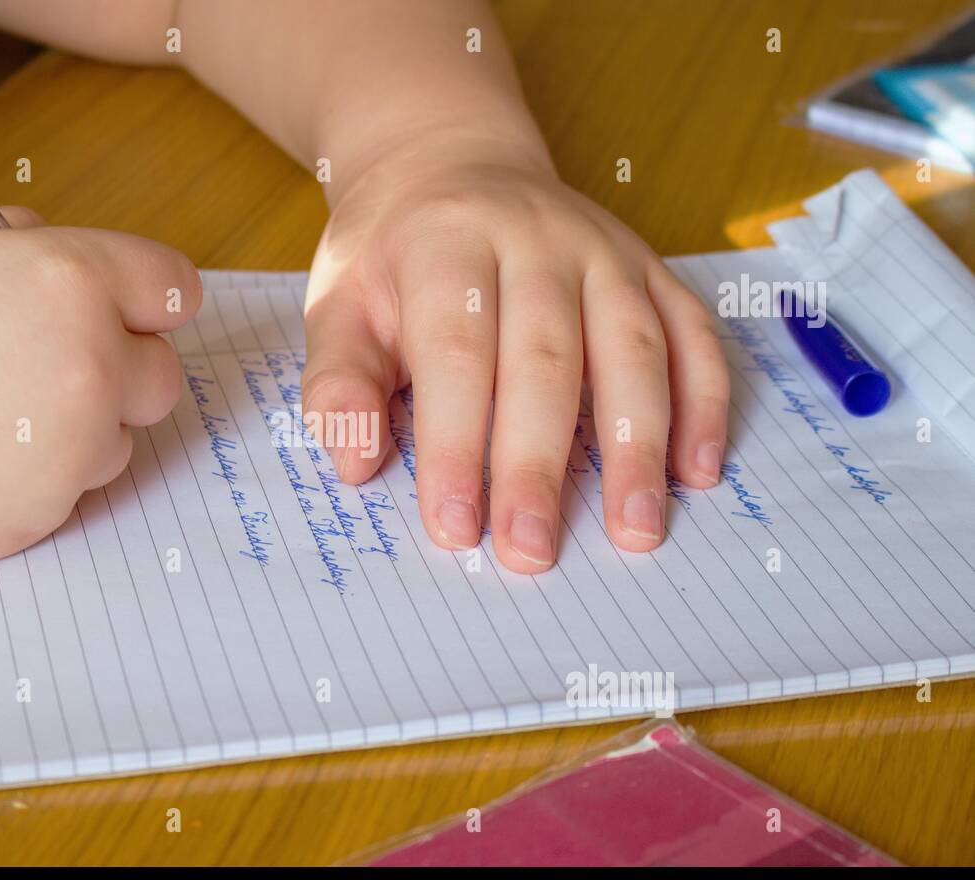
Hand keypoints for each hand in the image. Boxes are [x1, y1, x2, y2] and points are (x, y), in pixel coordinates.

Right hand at [0, 207, 198, 590]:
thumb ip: (17, 255)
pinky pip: (67, 491)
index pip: (173, 287)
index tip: (124, 306)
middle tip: (44, 361)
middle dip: (120, 367)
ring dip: (79, 428)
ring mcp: (68, 455)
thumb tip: (54, 249)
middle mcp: (89, 370)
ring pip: (118, 441)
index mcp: (68, 282)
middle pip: (161, 376)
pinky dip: (34, 476)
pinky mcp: (37, 520)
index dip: (145, 296)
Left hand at [302, 134, 728, 572]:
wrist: (450, 164)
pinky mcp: (650, 267)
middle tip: (533, 551)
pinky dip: (705, 402)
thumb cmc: (391, 254)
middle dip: (540, 464)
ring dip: (637, 446)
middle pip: (546, 360)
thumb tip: (357, 465)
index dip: (456, 446)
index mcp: (448, 245)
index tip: (455, 529)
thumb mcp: (338, 303)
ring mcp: (604, 251)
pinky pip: (693, 333)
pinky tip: (698, 471)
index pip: (456, 357)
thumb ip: (341, 384)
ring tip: (636, 530)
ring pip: (633, 350)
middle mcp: (536, 240)